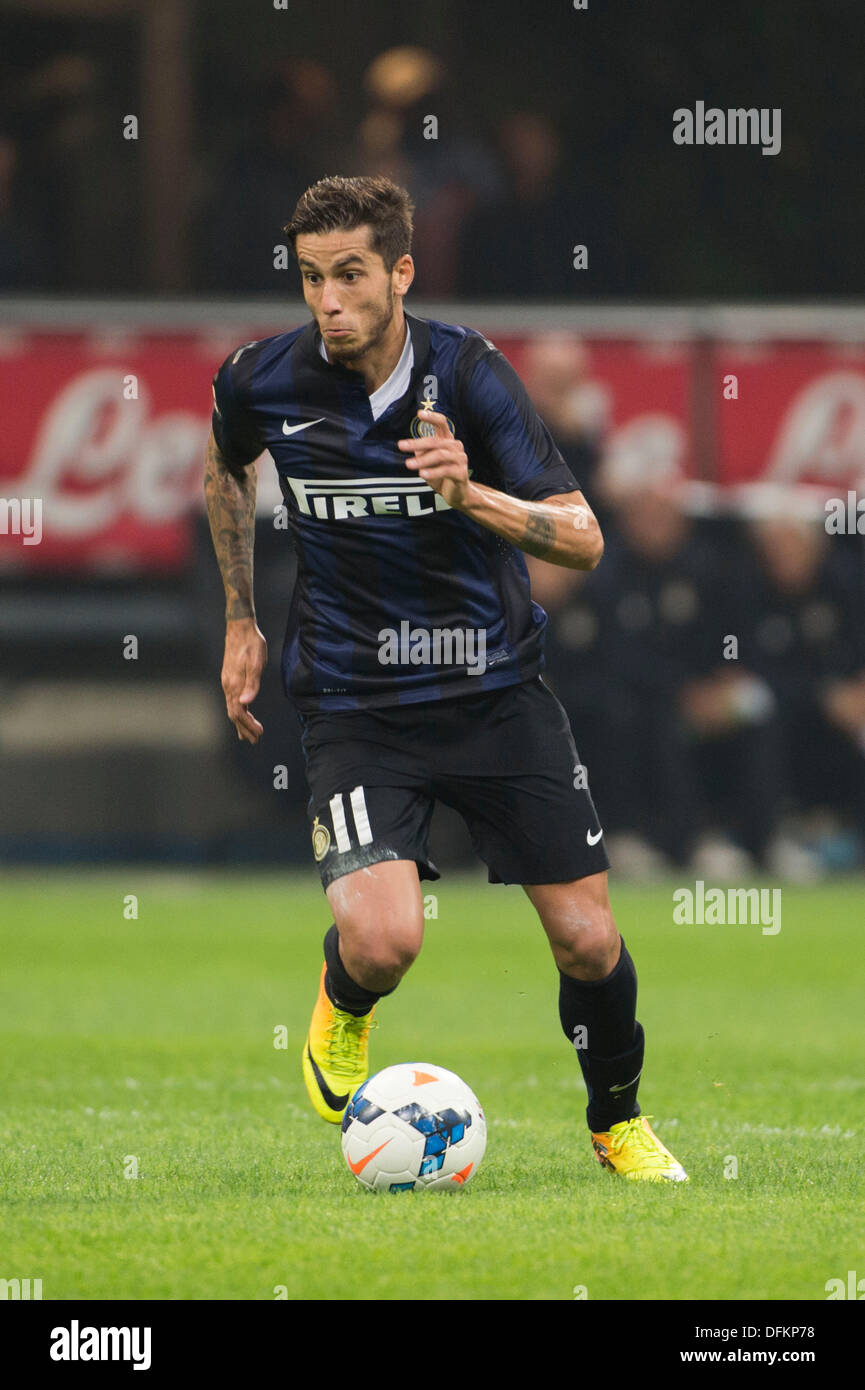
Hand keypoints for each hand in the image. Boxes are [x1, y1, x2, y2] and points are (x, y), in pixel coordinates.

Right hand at [221, 618, 266, 742]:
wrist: (240, 627)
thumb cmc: (251, 644)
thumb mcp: (256, 663)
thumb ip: (252, 684)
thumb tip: (246, 703)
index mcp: (235, 685)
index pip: (240, 712)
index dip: (248, 725)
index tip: (259, 734)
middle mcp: (228, 686)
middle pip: (234, 714)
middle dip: (244, 728)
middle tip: (255, 740)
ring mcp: (227, 682)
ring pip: (232, 708)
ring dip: (240, 722)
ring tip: (247, 734)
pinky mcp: (229, 678)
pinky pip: (231, 700)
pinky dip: (237, 711)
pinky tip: (242, 713)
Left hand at [397, 410, 471, 510]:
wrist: (457, 494)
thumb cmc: (441, 475)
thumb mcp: (427, 462)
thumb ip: (421, 452)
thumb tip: (410, 446)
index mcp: (447, 440)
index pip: (442, 423)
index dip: (432, 417)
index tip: (419, 413)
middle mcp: (455, 446)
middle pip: (435, 441)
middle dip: (416, 443)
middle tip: (401, 446)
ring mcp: (460, 459)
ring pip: (440, 455)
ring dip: (422, 460)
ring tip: (409, 465)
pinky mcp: (462, 473)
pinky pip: (446, 470)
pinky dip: (433, 472)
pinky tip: (422, 474)